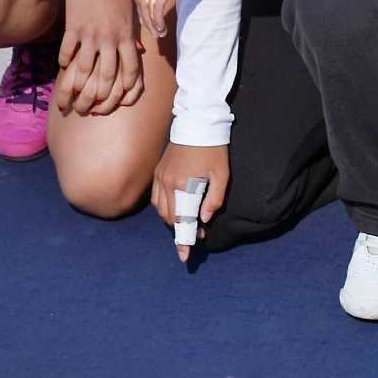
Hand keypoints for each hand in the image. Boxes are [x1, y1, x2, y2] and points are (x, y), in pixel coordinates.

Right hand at [55, 0, 143, 115]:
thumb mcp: (131, 12)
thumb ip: (133, 34)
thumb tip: (138, 51)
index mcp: (126, 36)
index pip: (131, 72)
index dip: (126, 91)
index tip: (119, 102)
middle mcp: (110, 38)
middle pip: (106, 77)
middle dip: (99, 98)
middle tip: (90, 109)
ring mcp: (90, 34)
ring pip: (84, 70)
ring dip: (76, 88)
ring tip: (71, 98)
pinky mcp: (73, 27)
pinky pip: (67, 52)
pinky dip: (64, 63)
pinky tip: (63, 67)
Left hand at [137, 0, 189, 38]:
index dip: (144, 9)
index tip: (148, 20)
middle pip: (142, 1)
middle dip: (146, 19)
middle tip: (153, 32)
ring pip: (147, 6)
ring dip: (152, 23)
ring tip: (159, 33)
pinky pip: (156, 5)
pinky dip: (157, 19)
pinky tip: (162, 27)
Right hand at [152, 143, 230, 261]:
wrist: (197, 122)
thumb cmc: (213, 149)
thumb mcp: (221, 174)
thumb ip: (214, 200)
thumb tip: (204, 220)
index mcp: (183, 184)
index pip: (183, 220)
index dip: (185, 239)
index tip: (185, 255)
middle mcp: (167, 182)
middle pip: (170, 218)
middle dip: (182, 231)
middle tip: (198, 236)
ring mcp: (160, 177)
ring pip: (161, 210)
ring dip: (173, 220)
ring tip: (188, 223)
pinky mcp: (158, 171)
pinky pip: (156, 198)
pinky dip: (164, 209)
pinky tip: (176, 209)